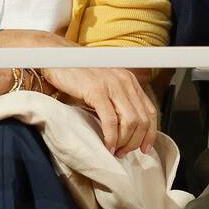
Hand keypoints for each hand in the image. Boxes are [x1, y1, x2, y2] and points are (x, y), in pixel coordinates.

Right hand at [38, 68, 157, 156]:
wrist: (58, 56)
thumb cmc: (79, 73)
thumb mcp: (105, 86)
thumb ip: (117, 101)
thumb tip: (125, 129)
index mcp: (130, 81)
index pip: (150, 111)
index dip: (150, 133)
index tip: (145, 148)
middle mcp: (125, 81)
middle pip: (142, 120)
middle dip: (135, 141)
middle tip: (124, 152)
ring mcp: (112, 85)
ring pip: (130, 122)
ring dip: (124, 141)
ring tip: (115, 150)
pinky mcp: (97, 90)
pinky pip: (110, 120)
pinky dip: (111, 137)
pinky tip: (107, 144)